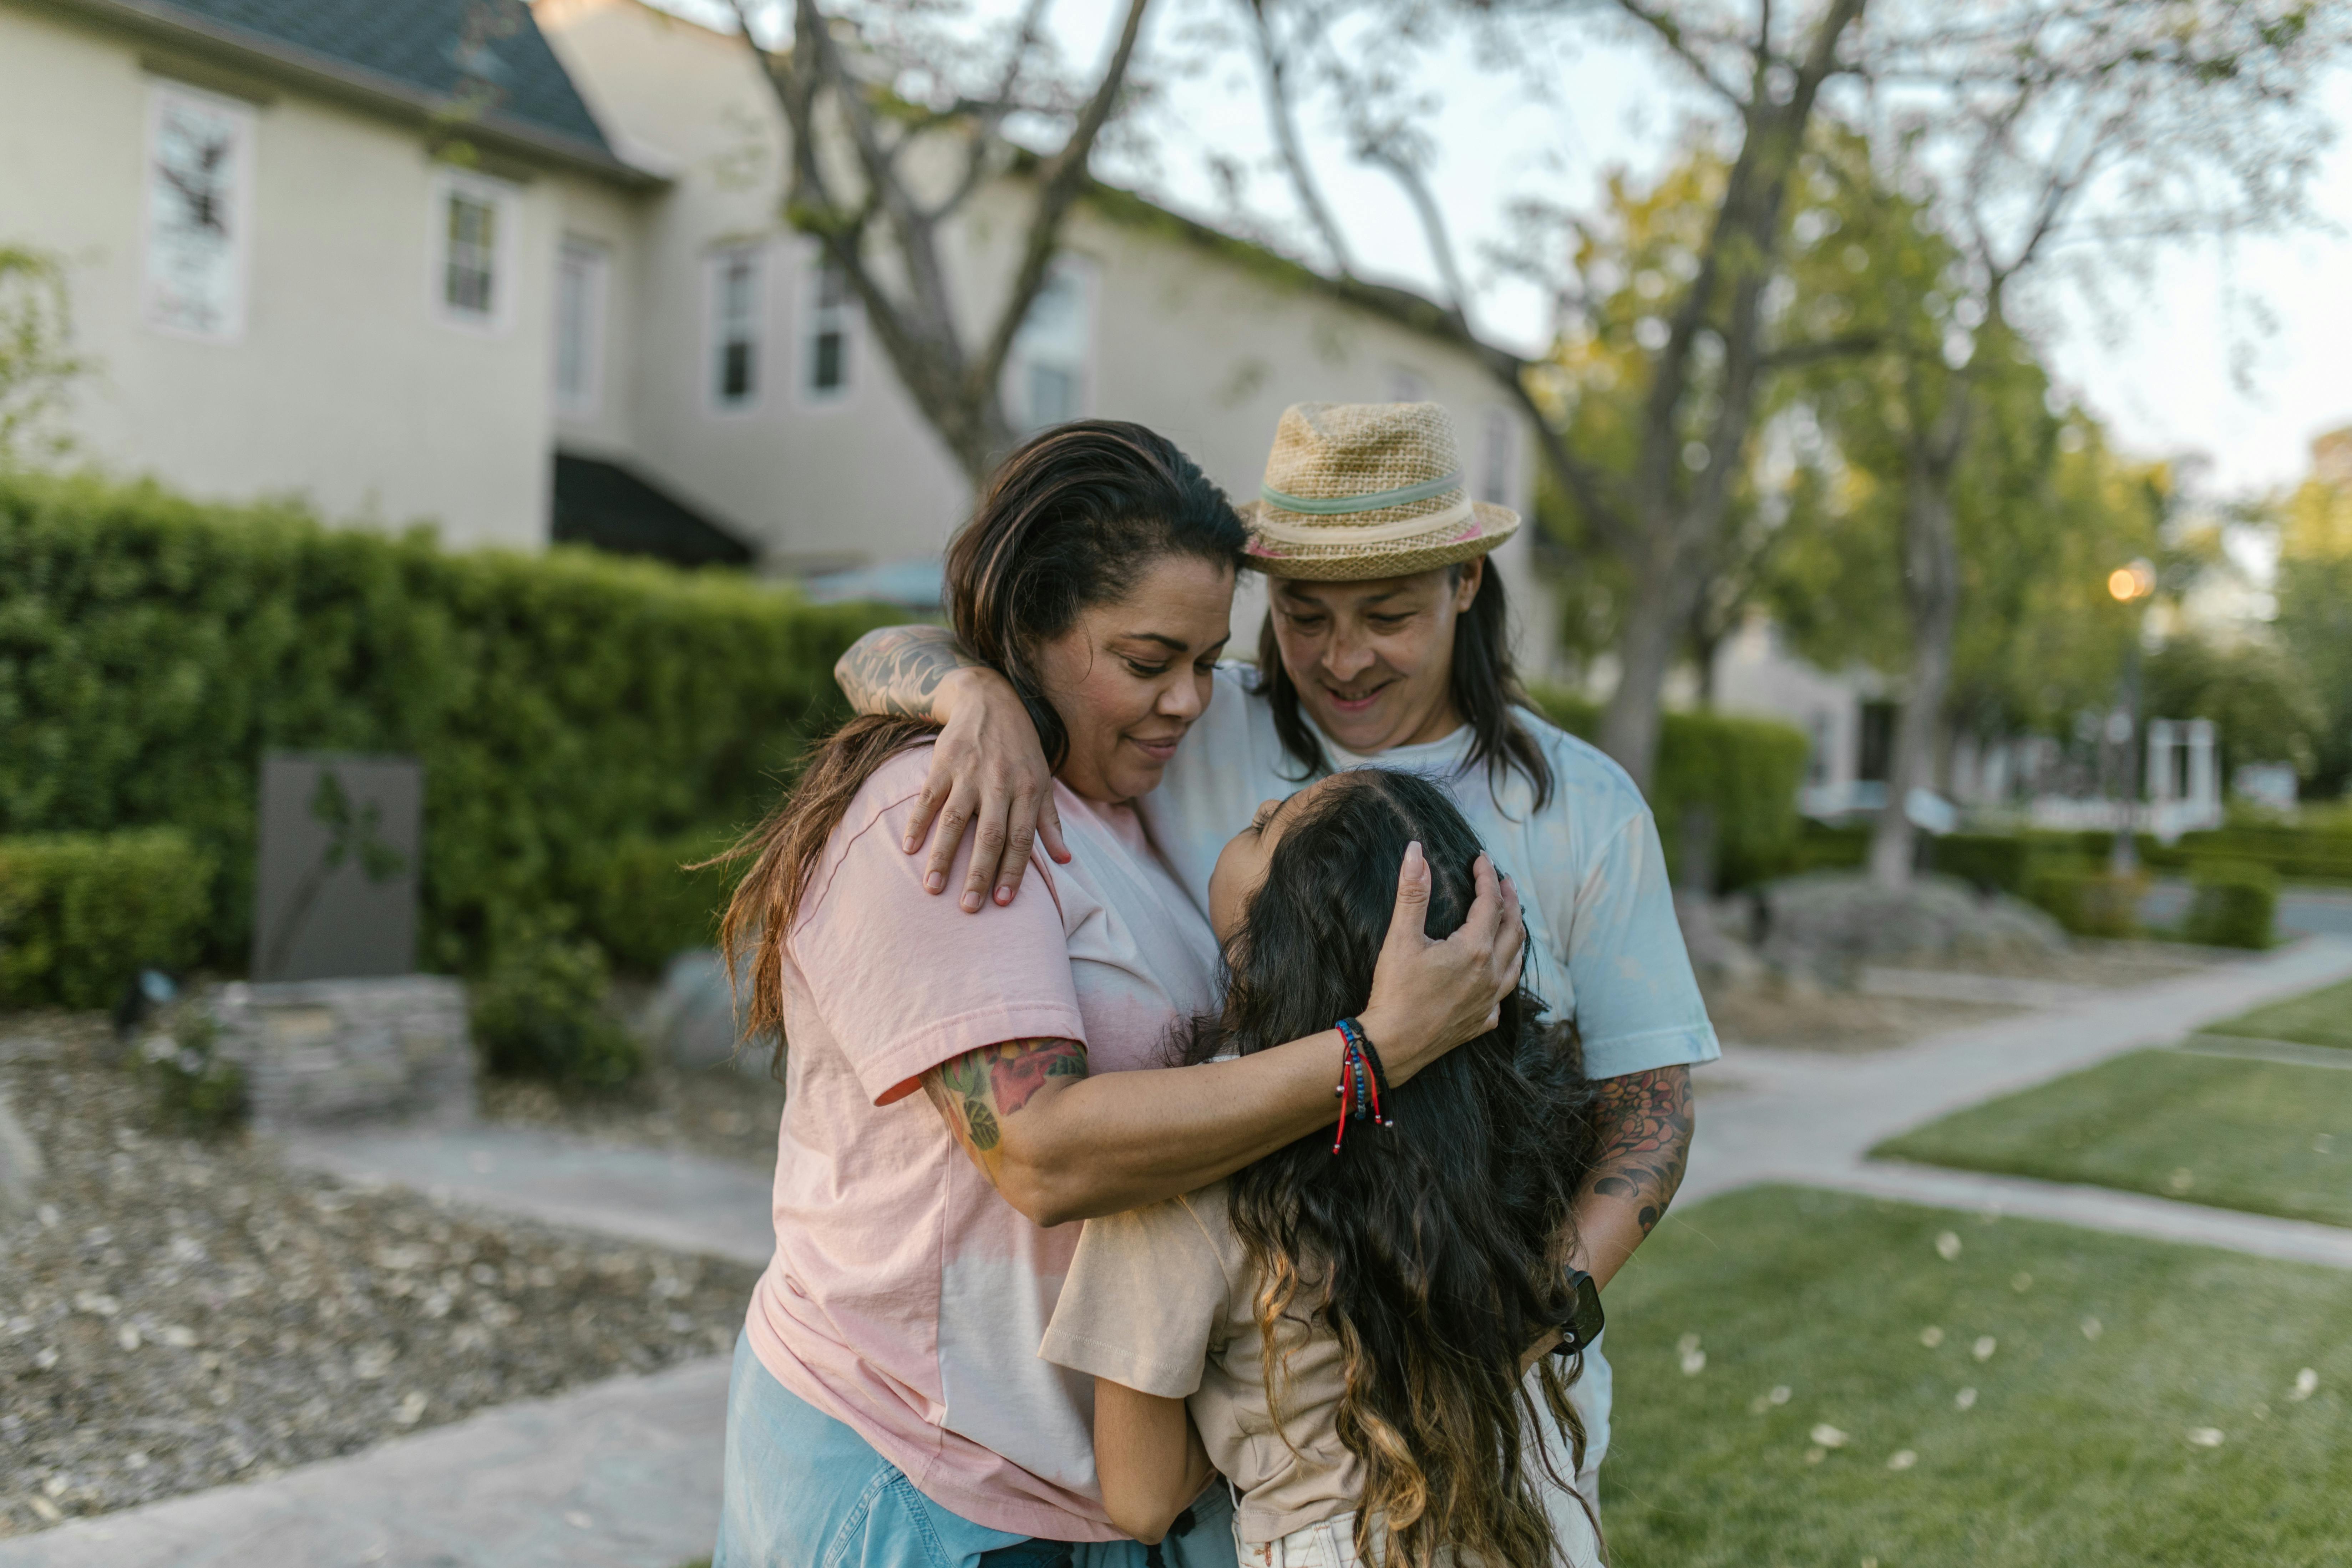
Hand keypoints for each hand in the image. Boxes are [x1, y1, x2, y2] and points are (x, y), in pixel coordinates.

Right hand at [904, 666, 1068, 910]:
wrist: (990, 700)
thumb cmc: (1021, 749)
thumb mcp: (1042, 781)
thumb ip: (1050, 822)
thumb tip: (1065, 860)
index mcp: (1028, 790)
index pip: (1021, 839)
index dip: (1013, 871)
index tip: (1002, 902)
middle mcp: (1000, 783)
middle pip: (989, 835)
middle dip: (979, 874)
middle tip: (969, 908)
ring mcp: (970, 773)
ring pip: (955, 821)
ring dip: (943, 856)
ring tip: (933, 888)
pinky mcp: (943, 763)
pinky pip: (928, 798)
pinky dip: (918, 823)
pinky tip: (909, 848)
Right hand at [1354, 843, 1523, 1083]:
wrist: (1392, 1045)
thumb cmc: (1395, 991)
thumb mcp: (1401, 938)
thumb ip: (1413, 893)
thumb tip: (1416, 851)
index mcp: (1475, 949)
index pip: (1491, 902)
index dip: (1487, 876)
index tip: (1480, 858)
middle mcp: (1491, 974)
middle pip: (1513, 928)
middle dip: (1510, 900)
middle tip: (1504, 881)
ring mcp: (1489, 1000)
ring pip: (1516, 961)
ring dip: (1515, 935)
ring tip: (1510, 920)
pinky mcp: (1480, 1021)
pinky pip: (1502, 995)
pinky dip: (1504, 975)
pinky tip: (1495, 974)